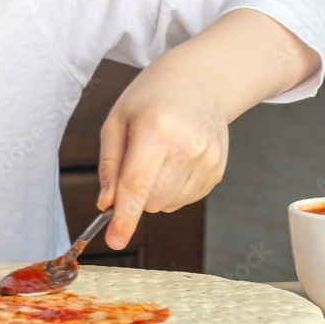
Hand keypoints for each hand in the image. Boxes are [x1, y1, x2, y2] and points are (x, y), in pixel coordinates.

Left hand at [96, 62, 228, 249]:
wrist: (198, 82)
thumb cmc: (150, 99)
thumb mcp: (117, 122)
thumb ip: (109, 165)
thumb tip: (106, 204)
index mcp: (158, 129)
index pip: (137, 184)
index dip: (124, 218)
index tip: (115, 241)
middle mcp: (188, 145)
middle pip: (152, 200)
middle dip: (134, 196)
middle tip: (134, 165)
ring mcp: (208, 159)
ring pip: (168, 205)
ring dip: (153, 193)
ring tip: (157, 157)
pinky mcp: (218, 170)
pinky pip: (184, 200)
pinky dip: (171, 190)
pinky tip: (173, 161)